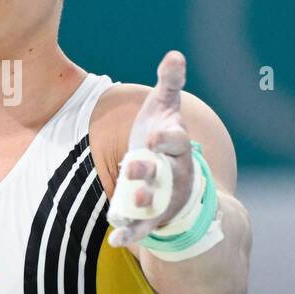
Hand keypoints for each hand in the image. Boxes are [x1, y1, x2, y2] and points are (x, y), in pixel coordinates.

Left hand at [108, 50, 194, 247]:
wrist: (178, 178)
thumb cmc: (166, 137)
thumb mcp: (165, 108)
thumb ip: (170, 84)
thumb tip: (175, 54)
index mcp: (176, 144)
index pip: (175, 140)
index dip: (166, 138)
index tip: (155, 135)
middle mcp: (174, 172)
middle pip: (163, 172)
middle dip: (149, 170)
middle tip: (133, 166)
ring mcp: (165, 197)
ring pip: (155, 201)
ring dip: (144, 202)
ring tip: (131, 201)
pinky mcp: (153, 217)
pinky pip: (143, 227)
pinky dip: (131, 233)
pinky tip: (116, 239)